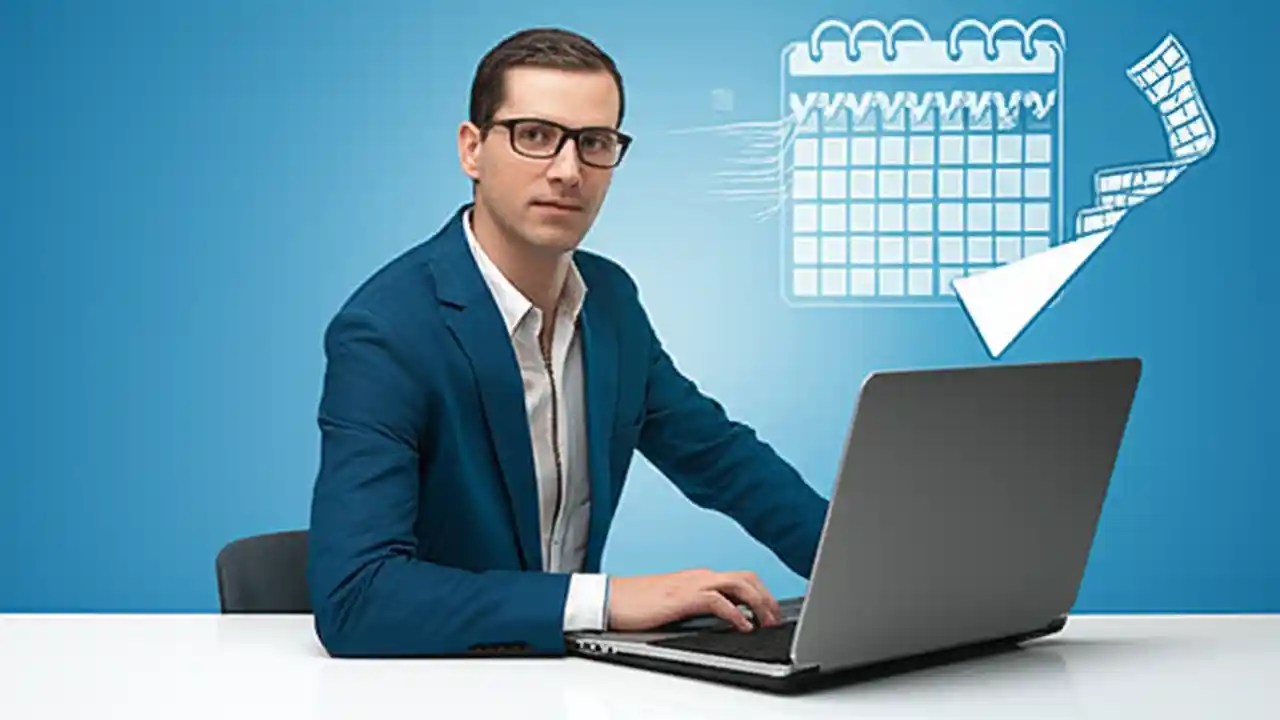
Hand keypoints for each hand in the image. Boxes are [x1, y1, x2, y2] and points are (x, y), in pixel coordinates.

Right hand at [606, 569, 782, 632]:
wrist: (612, 599)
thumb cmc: (638, 603)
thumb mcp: (676, 604)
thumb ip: (698, 606)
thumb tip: (720, 619)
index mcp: (699, 577)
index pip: (740, 578)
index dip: (762, 594)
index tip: (772, 611)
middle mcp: (700, 576)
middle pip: (747, 577)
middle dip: (767, 597)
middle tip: (777, 617)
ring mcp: (692, 584)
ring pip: (739, 584)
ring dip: (759, 603)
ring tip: (767, 622)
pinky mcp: (683, 598)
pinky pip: (718, 601)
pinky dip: (736, 613)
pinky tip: (743, 626)